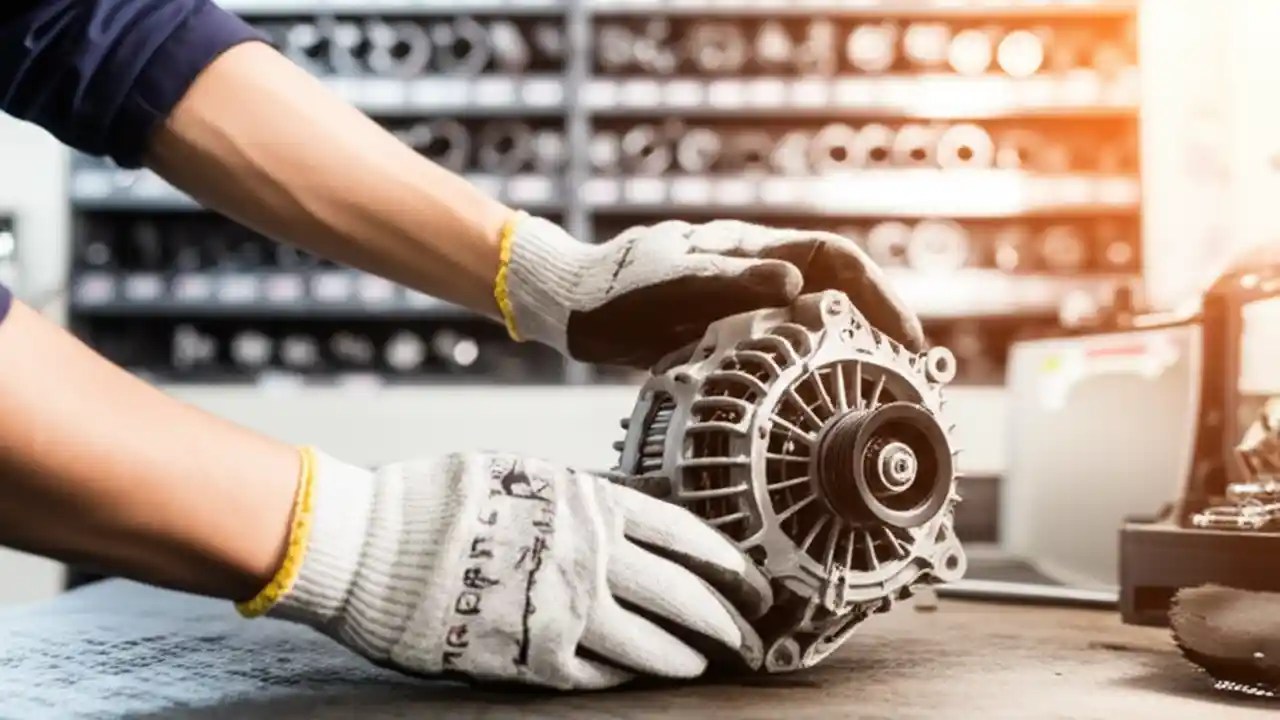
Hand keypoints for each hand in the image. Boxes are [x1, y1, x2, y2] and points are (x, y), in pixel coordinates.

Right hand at [243, 450, 771, 689]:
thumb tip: (629, 514)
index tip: (756, 581)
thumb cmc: (442, 498)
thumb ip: (584, 498)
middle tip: (751, 638)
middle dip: (726, 622)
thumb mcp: (525, 474)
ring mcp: (559, 612)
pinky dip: (622, 678)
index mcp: (591, 505)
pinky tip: (635, 678)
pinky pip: (593, 676)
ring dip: (684, 657)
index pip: (687, 537)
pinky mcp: (526, 657)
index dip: (730, 564)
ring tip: (704, 663)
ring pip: (648, 646)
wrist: (368, 542)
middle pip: (682, 598)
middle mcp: (587, 559)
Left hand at [501, 215, 923, 367]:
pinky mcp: (727, 330)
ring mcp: (742, 301)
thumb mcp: (671, 285)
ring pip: (813, 319)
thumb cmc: (614, 289)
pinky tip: (816, 399)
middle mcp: (754, 271)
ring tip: (875, 391)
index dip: (880, 295)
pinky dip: (807, 367)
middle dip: (877, 326)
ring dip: (848, 348)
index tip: (907, 339)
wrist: (569, 304)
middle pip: (836, 290)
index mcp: (748, 250)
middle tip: (906, 375)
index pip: (836, 260)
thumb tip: (795, 283)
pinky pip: (783, 344)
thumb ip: (729, 283)